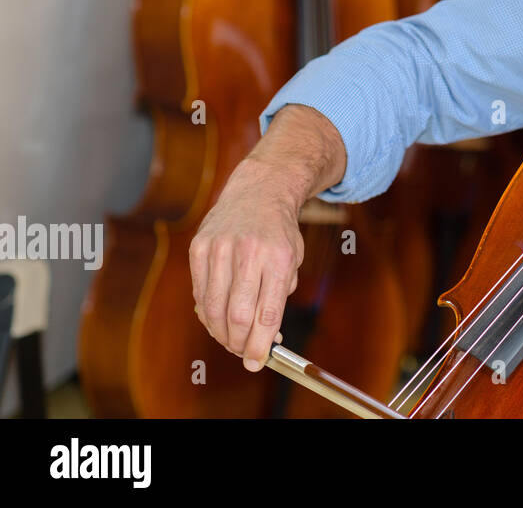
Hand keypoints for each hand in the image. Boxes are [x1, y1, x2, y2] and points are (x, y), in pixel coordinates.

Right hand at [190, 155, 304, 370]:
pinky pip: (200, 292)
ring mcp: (220, 249)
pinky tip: (216, 318)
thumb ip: (280, 295)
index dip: (260, 345)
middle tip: (242, 352)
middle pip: (238, 315)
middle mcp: (249, 253)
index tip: (257, 362)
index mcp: (280, 258)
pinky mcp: (199, 247)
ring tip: (229, 339)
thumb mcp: (293, 259)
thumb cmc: (279, 232)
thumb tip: (266, 338)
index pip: (267, 314)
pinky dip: (207, 312)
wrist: (259, 190)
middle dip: (239, 343)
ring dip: (220, 332)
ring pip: (214, 308)